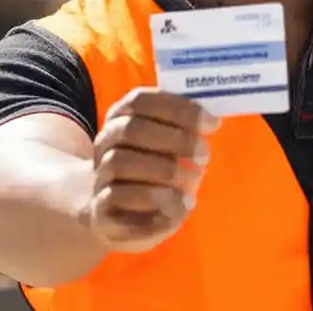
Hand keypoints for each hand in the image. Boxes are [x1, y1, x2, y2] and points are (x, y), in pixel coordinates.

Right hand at [87, 87, 220, 252]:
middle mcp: (105, 142)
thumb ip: (183, 129)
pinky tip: (182, 204)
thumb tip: (211, 121)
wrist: (111, 211)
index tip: (213, 123)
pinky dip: (154, 200)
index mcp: (121, 116)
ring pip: (121, 162)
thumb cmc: (150, 168)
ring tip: (194, 179)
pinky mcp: (99, 208)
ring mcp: (99, 174)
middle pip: (132, 129)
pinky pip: (118, 198)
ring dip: (165, 169)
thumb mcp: (165, 144)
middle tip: (205, 154)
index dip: (179, 108)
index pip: (141, 100)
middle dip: (176, 139)